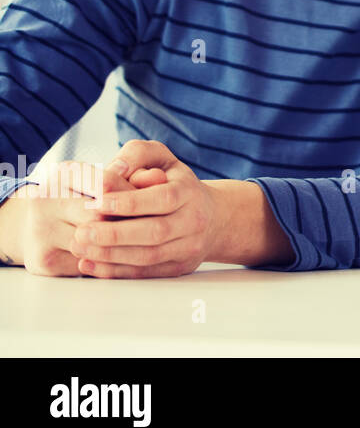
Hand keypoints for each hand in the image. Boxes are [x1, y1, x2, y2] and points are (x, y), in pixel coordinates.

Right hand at [0, 159, 161, 275]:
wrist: (38, 225)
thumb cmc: (85, 197)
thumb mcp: (109, 177)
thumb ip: (137, 174)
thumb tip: (159, 177)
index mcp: (62, 174)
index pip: (106, 182)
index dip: (136, 194)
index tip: (159, 201)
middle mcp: (43, 201)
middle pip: (99, 216)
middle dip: (132, 222)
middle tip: (161, 225)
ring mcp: (40, 233)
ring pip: (94, 244)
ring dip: (124, 246)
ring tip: (150, 243)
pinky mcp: (42, 261)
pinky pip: (86, 266)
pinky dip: (110, 264)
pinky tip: (130, 258)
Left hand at [71, 140, 220, 278]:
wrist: (211, 216)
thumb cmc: (174, 183)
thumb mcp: (161, 159)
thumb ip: (137, 155)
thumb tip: (114, 171)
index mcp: (189, 191)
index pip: (163, 198)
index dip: (131, 202)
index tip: (97, 202)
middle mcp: (194, 220)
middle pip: (156, 232)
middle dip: (115, 234)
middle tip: (81, 232)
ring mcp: (189, 247)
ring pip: (149, 256)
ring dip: (111, 255)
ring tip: (80, 248)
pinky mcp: (178, 267)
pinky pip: (146, 273)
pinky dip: (116, 271)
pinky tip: (90, 264)